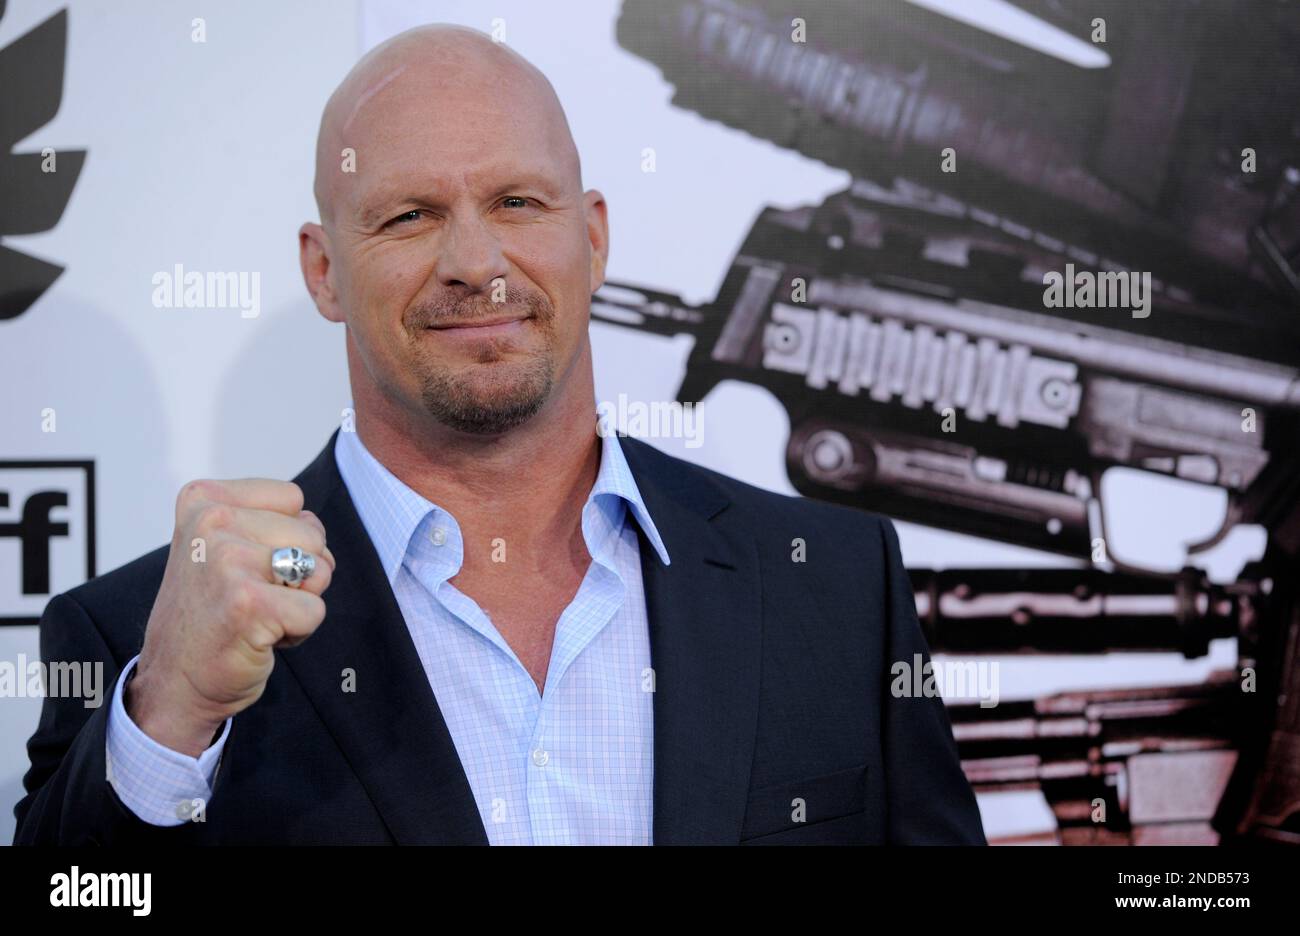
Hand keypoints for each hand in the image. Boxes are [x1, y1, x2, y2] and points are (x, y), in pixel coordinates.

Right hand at [125, 479, 334, 756]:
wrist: (174, 683)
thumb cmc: (211, 613)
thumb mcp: (225, 545)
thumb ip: (270, 521)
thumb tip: (315, 526)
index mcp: (204, 500)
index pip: (293, 499)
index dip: (286, 538)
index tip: (244, 567)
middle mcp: (211, 522)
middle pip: (312, 534)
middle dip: (298, 572)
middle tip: (250, 598)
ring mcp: (227, 560)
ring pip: (319, 569)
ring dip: (299, 601)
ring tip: (255, 616)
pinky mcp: (248, 602)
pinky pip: (315, 609)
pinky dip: (298, 631)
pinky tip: (258, 638)